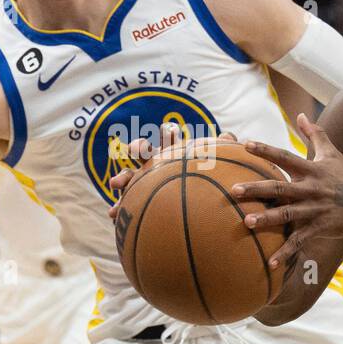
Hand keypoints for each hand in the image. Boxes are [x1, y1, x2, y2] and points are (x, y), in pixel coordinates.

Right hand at [107, 125, 237, 218]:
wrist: (190, 205)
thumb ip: (221, 151)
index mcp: (172, 153)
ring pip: (129, 177)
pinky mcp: (135, 201)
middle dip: (139, 149)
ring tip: (114, 183)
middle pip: (144, 153)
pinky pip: (126, 205)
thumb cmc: (200, 178)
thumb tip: (229, 136)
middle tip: (136, 148)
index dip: (168, 132)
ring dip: (121, 178)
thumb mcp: (212, 165)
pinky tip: (113, 215)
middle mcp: (154, 164)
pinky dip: (119, 209)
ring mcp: (142, 182)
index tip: (171, 129)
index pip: (168, 138)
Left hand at [233, 114, 342, 268]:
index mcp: (312, 170)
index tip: (245, 145)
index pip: (285, 157)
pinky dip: (285, 252)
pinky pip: (300, 241)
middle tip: (234, 190)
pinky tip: (269, 263)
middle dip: (257, 188)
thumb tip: (300, 114)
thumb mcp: (332, 153)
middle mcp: (312, 188)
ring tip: (246, 223)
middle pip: (280, 187)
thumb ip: (315, 133)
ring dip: (266, 219)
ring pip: (287, 214)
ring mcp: (316, 209)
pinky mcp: (321, 228)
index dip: (265, 150)